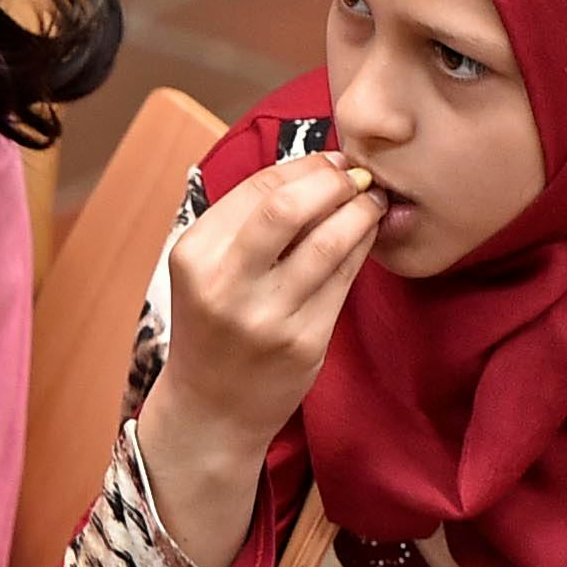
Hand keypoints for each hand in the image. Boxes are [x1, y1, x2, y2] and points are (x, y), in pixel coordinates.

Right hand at [132, 150, 383, 566]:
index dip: (305, 166)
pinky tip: (367, 235)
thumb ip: (248, 222)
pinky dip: (361, 248)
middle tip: (358, 175)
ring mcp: (268, 317)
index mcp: (195, 255)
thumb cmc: (215, 326)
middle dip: (333, 181)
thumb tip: (315, 167)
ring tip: (372, 201)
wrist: (213, 408)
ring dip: (359, 211)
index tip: (332, 159)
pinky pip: (344, 280)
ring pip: (328, 242)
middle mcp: (227, 284)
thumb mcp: (208, 269)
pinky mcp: (305, 342)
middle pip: (288, 207)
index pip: (257, 188)